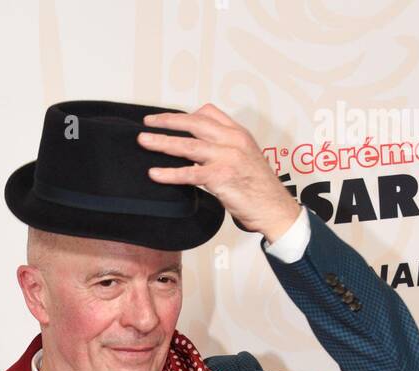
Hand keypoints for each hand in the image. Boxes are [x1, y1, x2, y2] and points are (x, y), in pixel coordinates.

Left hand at [137, 103, 299, 242]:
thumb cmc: (260, 189)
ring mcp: (227, 157)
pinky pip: (189, 173)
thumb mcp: (246, 159)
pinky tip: (155, 173)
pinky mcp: (221, 177)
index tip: (168, 118)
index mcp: (238, 133)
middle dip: (167, 121)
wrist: (274, 209)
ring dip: (162, 142)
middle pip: (194, 123)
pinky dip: (169, 173)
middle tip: (148, 122)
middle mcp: (232, 140)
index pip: (209, 113)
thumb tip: (199, 153)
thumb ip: (225, 150)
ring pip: (188, 145)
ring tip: (144, 141)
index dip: (186, 114)